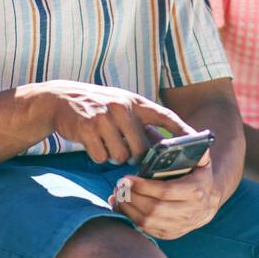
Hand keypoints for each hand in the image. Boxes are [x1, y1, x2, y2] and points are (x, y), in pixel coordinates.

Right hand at [38, 80, 191, 166]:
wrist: (59, 100)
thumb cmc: (97, 107)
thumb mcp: (121, 107)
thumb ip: (140, 123)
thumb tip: (161, 149)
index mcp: (134, 101)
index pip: (164, 116)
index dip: (182, 130)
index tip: (199, 140)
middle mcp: (121, 107)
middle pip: (141, 148)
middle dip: (135, 156)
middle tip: (124, 150)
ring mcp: (104, 117)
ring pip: (121, 156)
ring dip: (114, 156)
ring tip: (105, 142)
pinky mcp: (87, 129)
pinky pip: (102, 157)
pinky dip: (98, 156)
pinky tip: (92, 143)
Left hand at [108, 150, 220, 239]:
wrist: (209, 199)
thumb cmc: (197, 173)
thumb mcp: (199, 157)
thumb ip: (186, 144)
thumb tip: (155, 130)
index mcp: (196, 191)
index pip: (165, 191)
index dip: (143, 186)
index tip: (126, 178)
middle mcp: (190, 212)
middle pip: (154, 209)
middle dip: (132, 198)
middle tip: (118, 186)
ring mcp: (180, 226)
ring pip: (148, 222)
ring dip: (128, 209)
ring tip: (117, 195)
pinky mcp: (171, 234)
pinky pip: (147, 231)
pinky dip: (130, 219)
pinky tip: (122, 206)